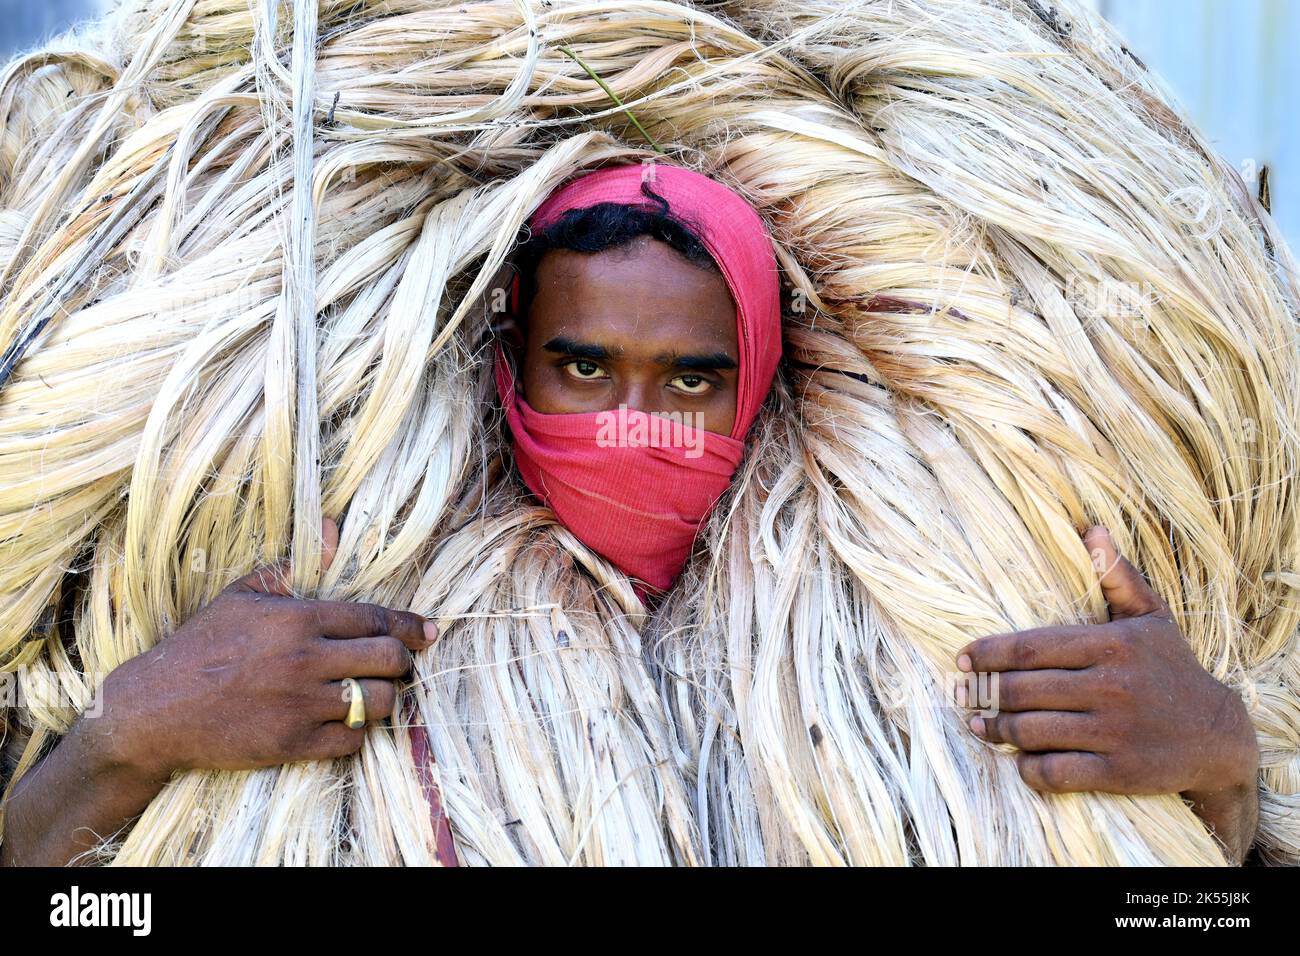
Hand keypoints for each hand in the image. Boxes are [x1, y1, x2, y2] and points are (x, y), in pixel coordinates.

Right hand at [90, 518, 437, 781]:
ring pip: (378, 701)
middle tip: (402, 665)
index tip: (427, 631)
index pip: (376, 618)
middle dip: (404, 662)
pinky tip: (350, 724)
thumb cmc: (199, 648)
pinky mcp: (292, 742)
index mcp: (296, 618)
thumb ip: (291, 567)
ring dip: (387, 698)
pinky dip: (359, 733)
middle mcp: (304, 659)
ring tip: (379, 694)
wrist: (152, 711)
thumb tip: (333, 528)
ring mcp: (300, 703)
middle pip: (388, 658)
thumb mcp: (240, 596)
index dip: (409, 626)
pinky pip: (352, 741)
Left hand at [954, 527, 1258, 801]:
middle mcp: (1110, 687)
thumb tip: (1090, 529)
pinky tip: (1018, 759)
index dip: (989, 653)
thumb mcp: (1152, 618)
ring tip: (978, 725)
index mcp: (1111, 645)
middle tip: (962, 695)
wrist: (1219, 737)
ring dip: (997, 729)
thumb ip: (1117, 576)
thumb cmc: (1172, 669)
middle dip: (984, 692)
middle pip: (1024, 689)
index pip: (1031, 647)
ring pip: (1032, 730)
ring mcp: (1114, 732)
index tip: (962, 658)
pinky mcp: (1118, 772)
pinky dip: (1028, 768)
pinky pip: (1055, 772)